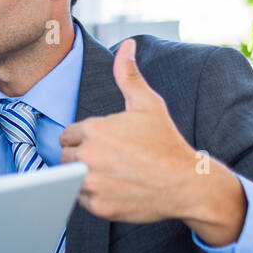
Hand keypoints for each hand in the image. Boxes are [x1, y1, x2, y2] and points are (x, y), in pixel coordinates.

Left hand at [58, 39, 244, 242]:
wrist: (187, 183)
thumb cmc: (166, 143)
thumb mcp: (148, 104)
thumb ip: (128, 75)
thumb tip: (128, 45)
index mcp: (93, 130)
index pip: (68, 135)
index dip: (86, 138)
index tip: (108, 143)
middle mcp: (88, 157)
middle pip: (65, 156)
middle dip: (82, 156)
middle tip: (111, 159)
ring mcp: (91, 184)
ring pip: (69, 178)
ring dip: (84, 176)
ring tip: (113, 173)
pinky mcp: (97, 206)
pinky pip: (80, 199)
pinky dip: (93, 196)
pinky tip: (116, 189)